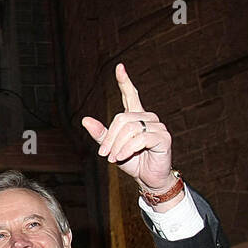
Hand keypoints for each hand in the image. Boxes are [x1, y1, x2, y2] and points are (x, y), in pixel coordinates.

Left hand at [80, 63, 173, 190]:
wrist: (149, 179)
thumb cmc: (133, 162)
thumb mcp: (112, 148)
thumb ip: (101, 135)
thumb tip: (85, 120)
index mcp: (136, 117)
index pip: (130, 95)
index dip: (124, 82)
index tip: (119, 67)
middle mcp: (148, 118)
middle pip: (121, 118)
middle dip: (109, 137)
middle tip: (104, 153)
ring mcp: (157, 126)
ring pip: (129, 128)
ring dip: (117, 145)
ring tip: (113, 158)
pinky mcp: (163, 138)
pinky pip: (140, 138)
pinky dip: (127, 149)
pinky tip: (121, 157)